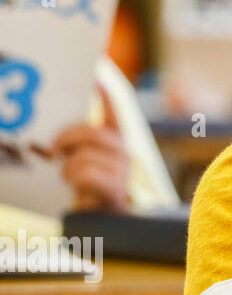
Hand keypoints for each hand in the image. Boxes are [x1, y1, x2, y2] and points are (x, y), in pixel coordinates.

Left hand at [52, 83, 130, 212]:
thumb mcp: (81, 159)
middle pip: (91, 134)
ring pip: (84, 156)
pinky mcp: (115, 187)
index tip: (97, 78)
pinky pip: (85, 174)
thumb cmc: (86, 185)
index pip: (112, 112)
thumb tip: (46, 145)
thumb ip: (73, 145)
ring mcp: (122, 169)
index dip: (106, 96)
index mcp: (115, 139)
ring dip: (67, 167)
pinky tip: (75, 184)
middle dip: (66, 140)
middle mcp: (123, 150)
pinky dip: (73, 178)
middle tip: (53, 151)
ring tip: (67, 174)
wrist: (100, 216)